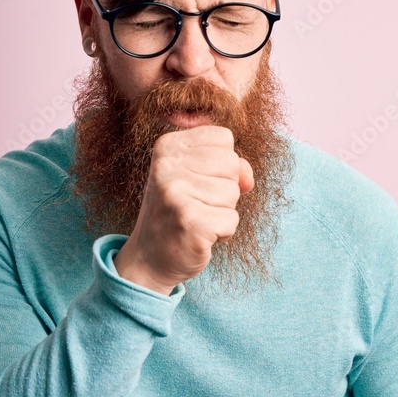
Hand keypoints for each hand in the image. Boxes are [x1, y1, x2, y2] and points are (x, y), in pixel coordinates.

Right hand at [114, 125, 253, 294]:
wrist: (150, 258)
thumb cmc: (179, 212)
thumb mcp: (198, 178)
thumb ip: (229, 165)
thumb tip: (247, 178)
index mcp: (167, 147)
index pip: (223, 138)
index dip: (221, 164)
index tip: (196, 182)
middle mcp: (167, 165)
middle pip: (232, 163)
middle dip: (225, 188)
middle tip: (197, 204)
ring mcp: (176, 193)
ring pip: (234, 192)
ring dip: (223, 211)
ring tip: (197, 219)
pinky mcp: (190, 221)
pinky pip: (232, 220)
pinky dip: (223, 232)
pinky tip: (200, 235)